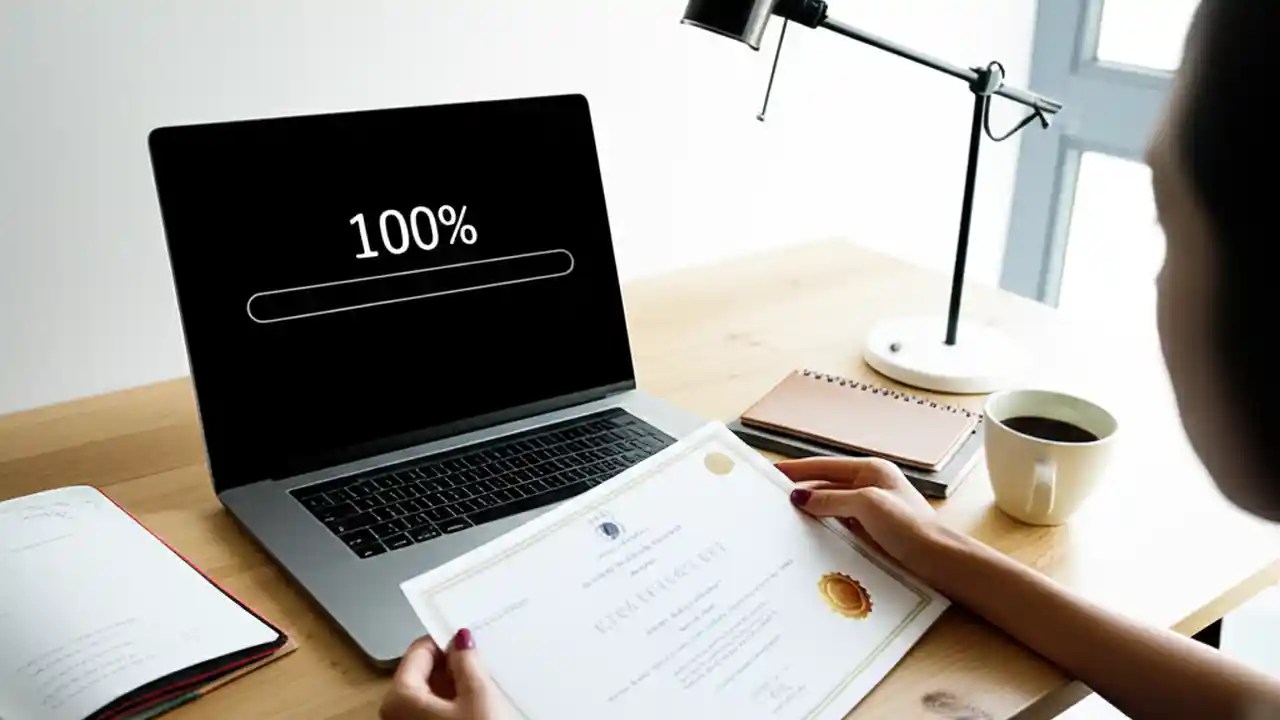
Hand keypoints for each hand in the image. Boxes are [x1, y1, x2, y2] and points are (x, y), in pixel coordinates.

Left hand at [380, 629, 497, 719]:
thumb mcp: (478, 697)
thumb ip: (467, 662)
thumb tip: (460, 640)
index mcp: (399, 696)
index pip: (420, 649)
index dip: (446, 639)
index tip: (468, 636)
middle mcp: (395, 712)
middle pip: (424, 671)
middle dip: (453, 664)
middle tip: (481, 660)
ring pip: (431, 692)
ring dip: (456, 684)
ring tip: (484, 685)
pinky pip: (435, 709)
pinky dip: (454, 702)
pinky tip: (477, 705)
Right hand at [776, 457, 940, 568]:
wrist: (939, 561)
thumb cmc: (910, 527)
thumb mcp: (867, 505)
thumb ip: (831, 499)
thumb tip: (799, 497)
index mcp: (871, 470)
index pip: (824, 466)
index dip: (798, 469)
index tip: (773, 473)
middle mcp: (870, 486)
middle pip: (826, 486)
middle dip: (801, 492)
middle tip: (771, 500)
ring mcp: (871, 510)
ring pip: (831, 507)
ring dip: (811, 512)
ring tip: (783, 519)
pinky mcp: (872, 532)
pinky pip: (840, 525)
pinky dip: (823, 528)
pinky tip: (807, 535)